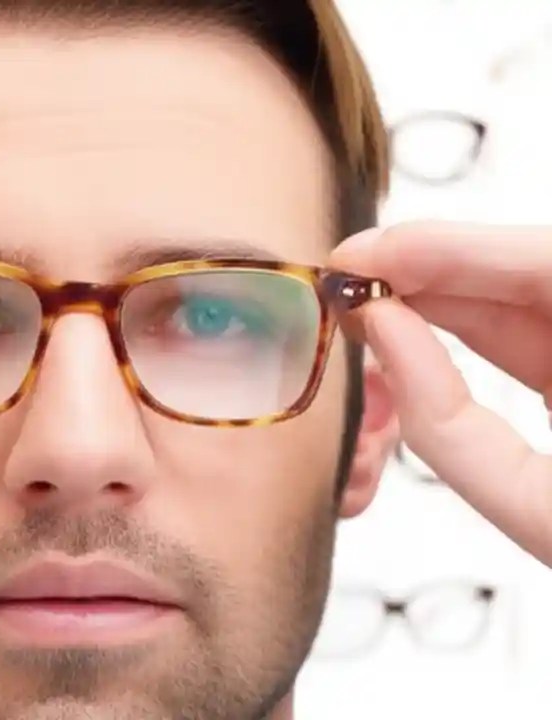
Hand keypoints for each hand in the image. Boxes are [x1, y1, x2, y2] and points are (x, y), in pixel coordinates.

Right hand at [329, 221, 551, 567]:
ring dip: (438, 298)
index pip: (545, 263)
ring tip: (362, 299)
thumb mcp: (543, 513)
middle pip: (528, 274)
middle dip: (431, 268)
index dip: (448, 247)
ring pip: (522, 303)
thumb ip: (450, 422)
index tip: (364, 253)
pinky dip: (461, 333)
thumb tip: (379, 331)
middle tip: (346, 274)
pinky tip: (405, 327)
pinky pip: (527, 339)